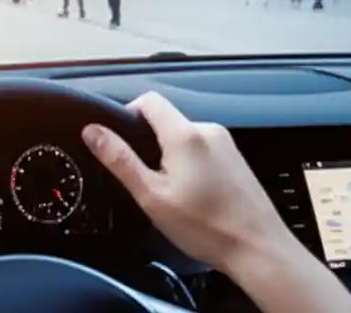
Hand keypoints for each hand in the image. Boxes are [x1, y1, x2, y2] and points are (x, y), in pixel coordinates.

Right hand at [82, 92, 350, 312]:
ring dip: (170, 157)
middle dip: (149, 144)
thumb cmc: (207, 228)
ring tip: (172, 194)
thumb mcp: (152, 197)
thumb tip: (93, 131)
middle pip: (166, 120)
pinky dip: (190, 165)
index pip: (149, 100)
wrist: (258, 249)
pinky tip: (194, 196)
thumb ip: (120, 160)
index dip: (128, 115)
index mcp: (185, 134)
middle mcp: (207, 130)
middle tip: (146, 181)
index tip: (121, 145)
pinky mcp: (235, 158)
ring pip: (183, 137)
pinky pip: (202, 149)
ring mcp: (225, 143)